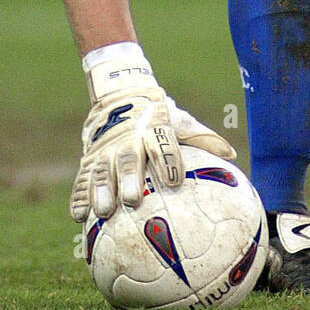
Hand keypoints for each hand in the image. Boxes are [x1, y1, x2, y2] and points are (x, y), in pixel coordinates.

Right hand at [70, 56, 236, 221]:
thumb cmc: (158, 115)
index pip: (161, 143)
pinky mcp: (89, 158)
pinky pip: (83, 178)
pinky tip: (78, 216)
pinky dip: (79, 195)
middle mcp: (127, 139)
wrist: (120, 93)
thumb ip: (202, 137)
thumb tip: (231, 155)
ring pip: (102, 170)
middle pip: (128, 159)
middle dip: (129, 179)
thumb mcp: (179, 119)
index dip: (167, 160)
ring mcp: (105, 149)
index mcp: (153, 129)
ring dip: (101, 190)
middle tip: (132, 200)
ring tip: (103, 211)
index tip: (173, 180)